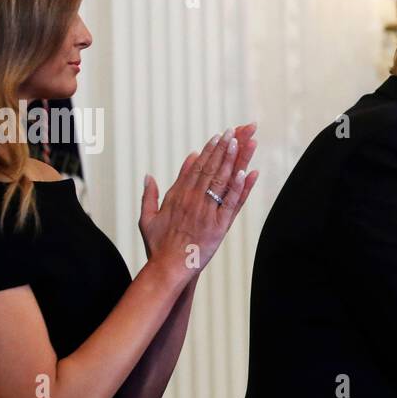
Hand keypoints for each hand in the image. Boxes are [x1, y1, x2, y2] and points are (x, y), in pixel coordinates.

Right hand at [140, 123, 259, 273]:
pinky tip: (248, 172)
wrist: (167, 267)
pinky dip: (240, 187)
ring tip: (242, 141)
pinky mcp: (218, 226)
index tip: (218, 136)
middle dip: (224, 147)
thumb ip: (149, 195)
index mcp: (178, 195)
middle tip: (236, 130)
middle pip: (211, 168)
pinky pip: (231, 203)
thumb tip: (149, 175)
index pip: (196, 167)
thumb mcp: (147, 217)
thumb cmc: (158, 245)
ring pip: (222, 180)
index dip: (209, 150)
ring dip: (233, 159)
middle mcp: (193, 199)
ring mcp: (206, 211)